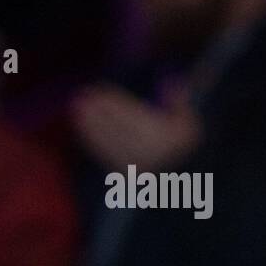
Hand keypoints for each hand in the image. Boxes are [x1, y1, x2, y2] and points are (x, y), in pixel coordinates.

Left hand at [71, 83, 200, 171]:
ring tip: (75, 110)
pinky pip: (102, 153)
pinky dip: (90, 139)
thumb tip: (168, 81)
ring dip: (88, 124)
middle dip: (95, 111)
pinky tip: (82, 128)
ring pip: (105, 139)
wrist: (180, 185)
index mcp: (157, 135)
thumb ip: (179, 102)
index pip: (129, 114)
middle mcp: (141, 149)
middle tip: (80, 96)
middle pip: (113, 125)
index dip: (111, 101)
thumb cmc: (186, 149)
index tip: (97, 90)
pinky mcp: (121, 173)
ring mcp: (129, 162)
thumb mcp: (190, 124)